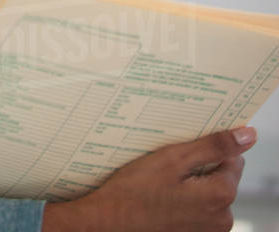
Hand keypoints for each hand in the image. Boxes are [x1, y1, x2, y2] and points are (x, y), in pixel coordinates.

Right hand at [40, 126, 256, 231]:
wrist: (109, 223)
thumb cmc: (135, 191)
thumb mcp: (174, 159)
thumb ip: (214, 146)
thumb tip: (248, 135)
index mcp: (221, 195)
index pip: (233, 157)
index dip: (209, 146)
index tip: (186, 143)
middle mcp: (222, 218)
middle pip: (222, 175)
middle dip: (200, 165)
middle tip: (169, 161)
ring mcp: (209, 230)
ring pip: (209, 191)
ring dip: (191, 181)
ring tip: (163, 178)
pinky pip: (198, 207)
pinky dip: (184, 196)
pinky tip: (162, 192)